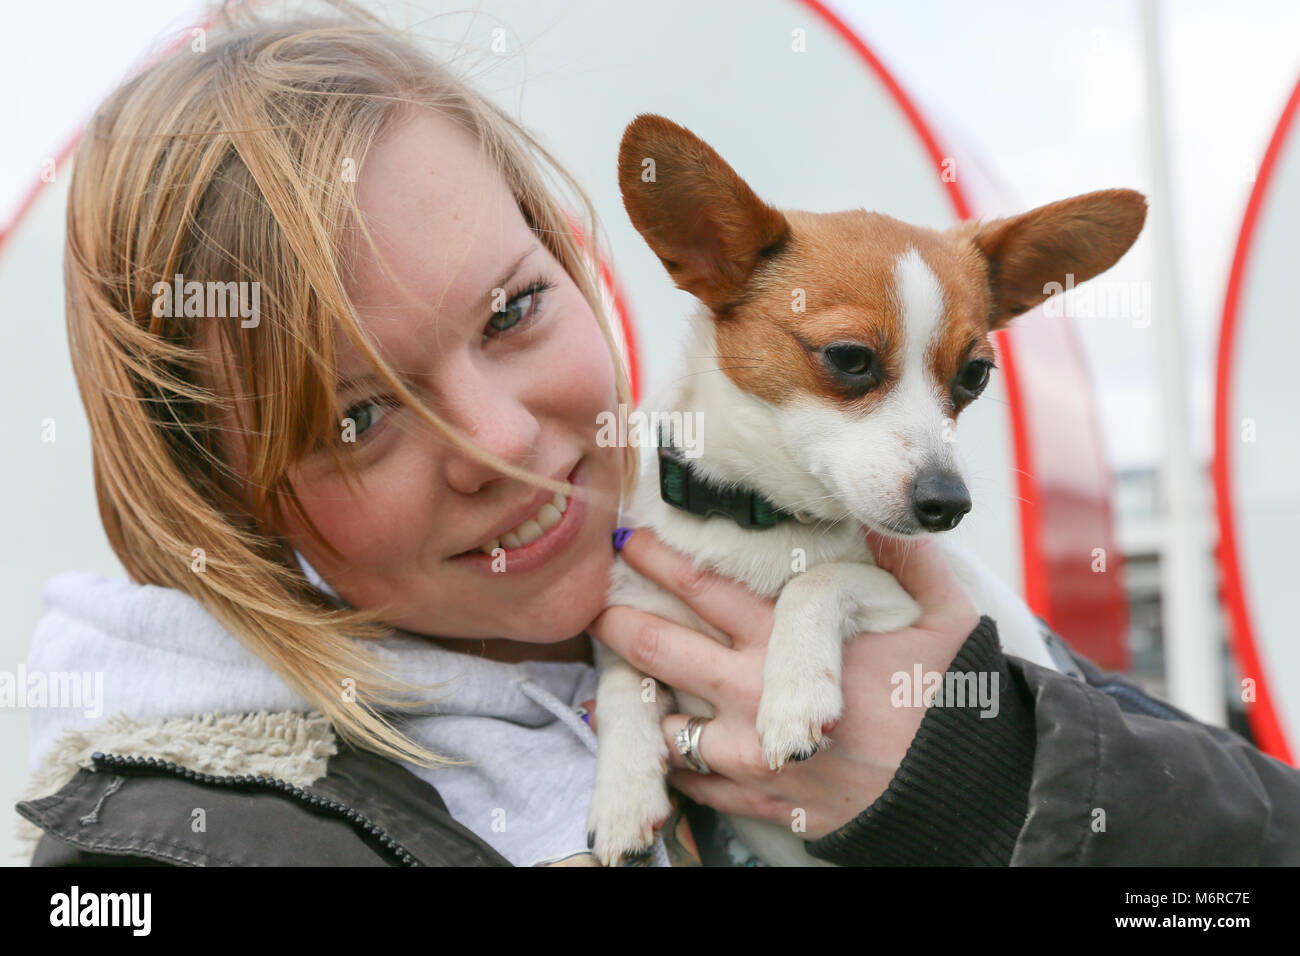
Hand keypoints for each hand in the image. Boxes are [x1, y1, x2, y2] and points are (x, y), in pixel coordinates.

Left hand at [583, 527, 978, 840]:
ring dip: (642, 697)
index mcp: (790, 642)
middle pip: (662, 650)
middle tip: (596, 604)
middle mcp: (754, 695)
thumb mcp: (945, 616)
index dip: (661, 561)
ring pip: (664, 722)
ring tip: (616, 679)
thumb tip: (879, 509)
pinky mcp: (757, 801)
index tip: (631, 541)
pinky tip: (665, 739)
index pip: (705, 589)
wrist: (967, 796)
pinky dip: (673, 759)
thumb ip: (904, 558)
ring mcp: (749, 754)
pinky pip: (691, 780)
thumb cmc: (955, 701)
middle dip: (621, 622)